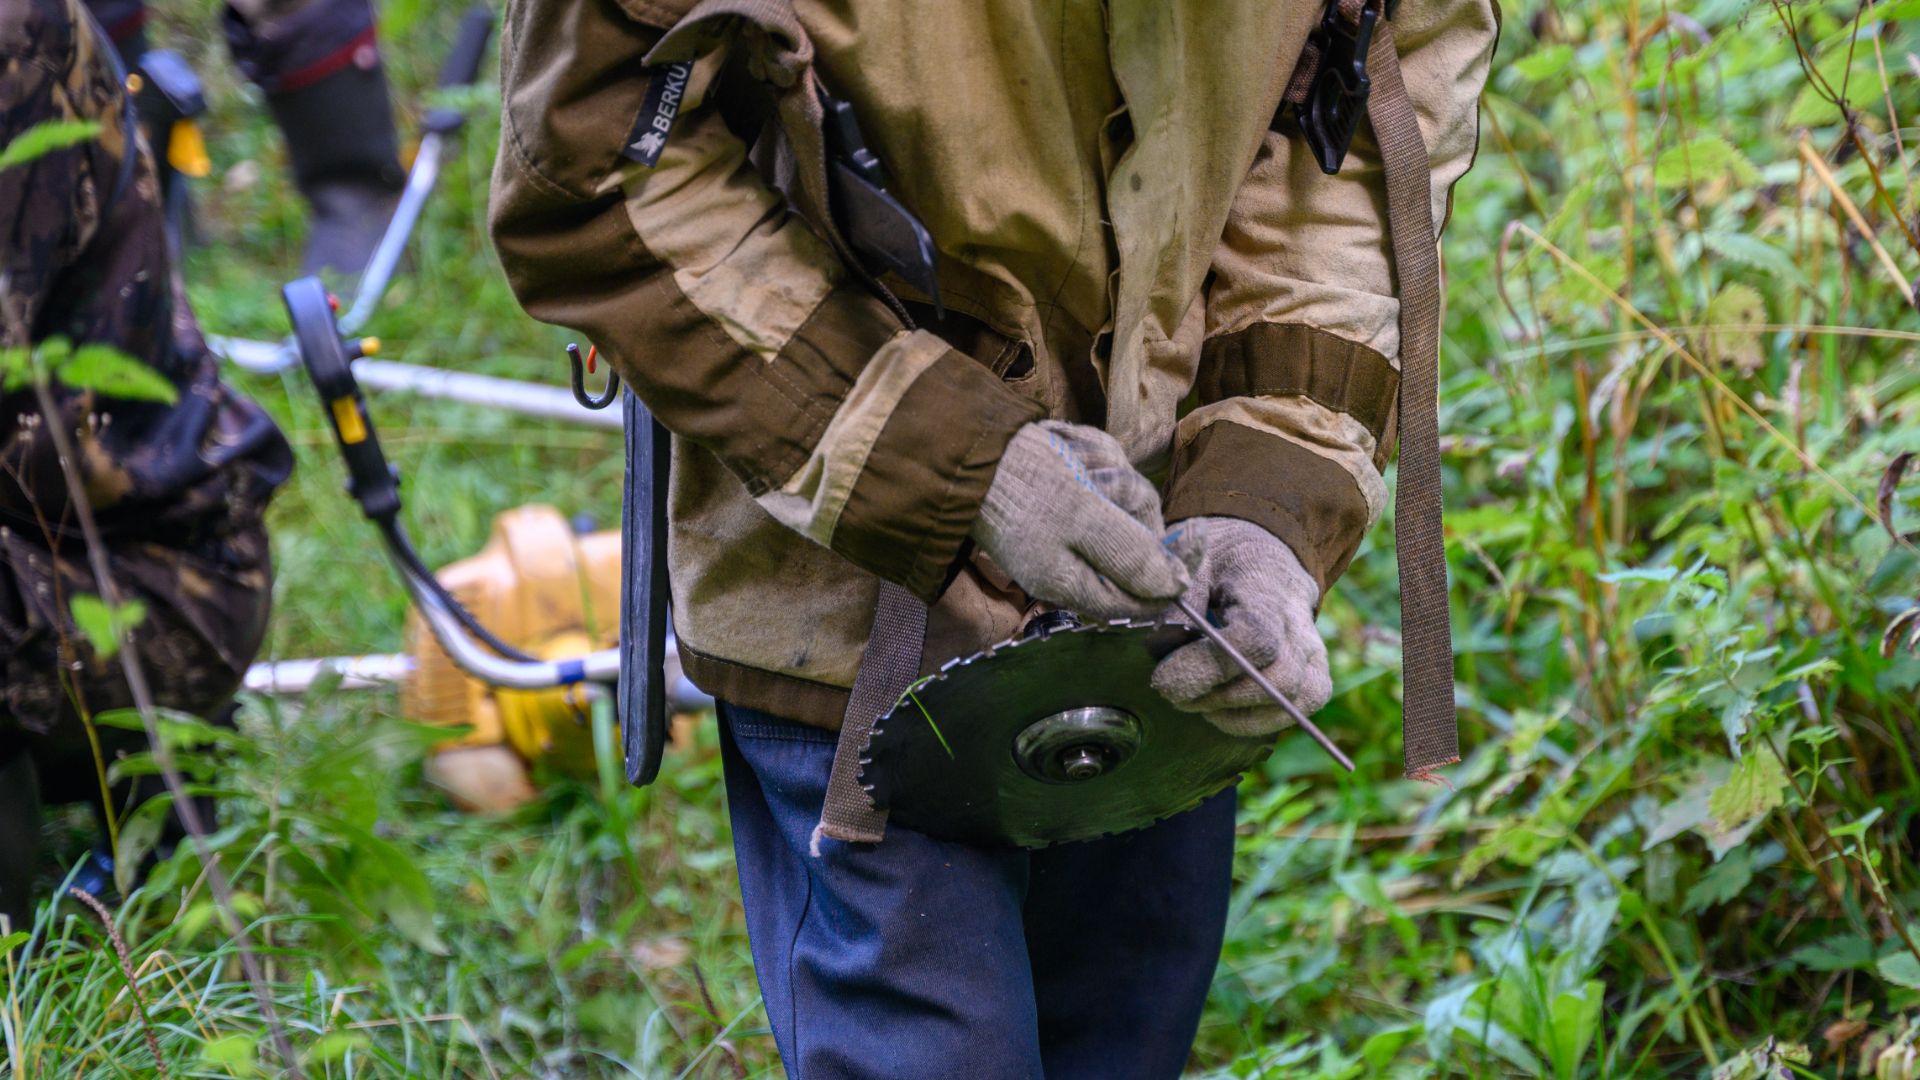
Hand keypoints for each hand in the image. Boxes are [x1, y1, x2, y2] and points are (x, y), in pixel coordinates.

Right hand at [972, 421, 1198, 619]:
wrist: (969, 448)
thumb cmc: (1022, 488)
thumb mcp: (1082, 520)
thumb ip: (1129, 555)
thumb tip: (1175, 586)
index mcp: (1077, 585)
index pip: (1146, 596)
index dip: (1176, 567)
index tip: (1195, 532)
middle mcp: (1076, 562)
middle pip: (1141, 540)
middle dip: (1131, 505)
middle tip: (1101, 481)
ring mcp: (1072, 526)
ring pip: (1127, 501)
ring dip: (1110, 473)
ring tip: (1075, 459)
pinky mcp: (1069, 492)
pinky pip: (1106, 474)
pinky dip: (1095, 456)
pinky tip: (1070, 450)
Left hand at [1151, 517, 1331, 736]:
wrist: (1264, 554)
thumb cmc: (1222, 559)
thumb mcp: (1191, 562)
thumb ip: (1179, 598)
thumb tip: (1163, 641)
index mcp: (1267, 587)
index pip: (1255, 639)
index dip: (1208, 667)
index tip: (1163, 677)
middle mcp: (1300, 622)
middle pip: (1279, 678)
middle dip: (1218, 695)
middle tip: (1173, 691)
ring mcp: (1314, 650)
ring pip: (1291, 699)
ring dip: (1234, 712)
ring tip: (1193, 699)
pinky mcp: (1316, 672)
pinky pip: (1298, 708)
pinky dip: (1255, 720)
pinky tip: (1219, 710)